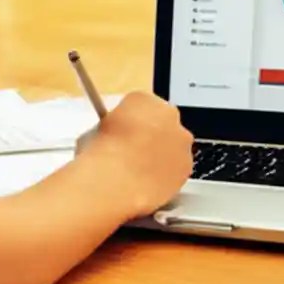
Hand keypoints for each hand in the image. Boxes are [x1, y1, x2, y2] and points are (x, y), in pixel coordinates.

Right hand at [74, 92, 193, 219]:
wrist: (114, 181)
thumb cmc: (99, 154)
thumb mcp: (96, 129)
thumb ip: (115, 126)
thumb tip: (112, 137)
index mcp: (143, 99)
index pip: (141, 106)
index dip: (131, 122)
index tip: (124, 134)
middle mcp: (168, 115)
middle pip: (162, 123)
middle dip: (151, 136)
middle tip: (132, 153)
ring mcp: (181, 141)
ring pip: (173, 146)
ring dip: (161, 155)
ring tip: (138, 172)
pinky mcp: (187, 166)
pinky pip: (177, 168)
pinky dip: (166, 175)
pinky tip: (147, 183)